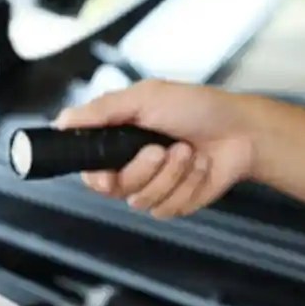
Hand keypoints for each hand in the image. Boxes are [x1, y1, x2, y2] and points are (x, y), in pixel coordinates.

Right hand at [54, 79, 260, 218]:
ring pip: (142, 200)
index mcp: (119, 139)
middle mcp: (132, 165)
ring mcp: (155, 186)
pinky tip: (200, 165)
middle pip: (114, 188)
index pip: (89, 169)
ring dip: (171, 174)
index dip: (95, 176)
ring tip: (188, 151)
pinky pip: (168, 208)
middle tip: (161, 148)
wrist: (241, 130)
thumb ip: (102, 110)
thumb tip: (63, 120)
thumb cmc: (196, 107)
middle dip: (142, 169)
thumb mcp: (146, 97)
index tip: (107, 174)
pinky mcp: (176, 202)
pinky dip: (188, 184)